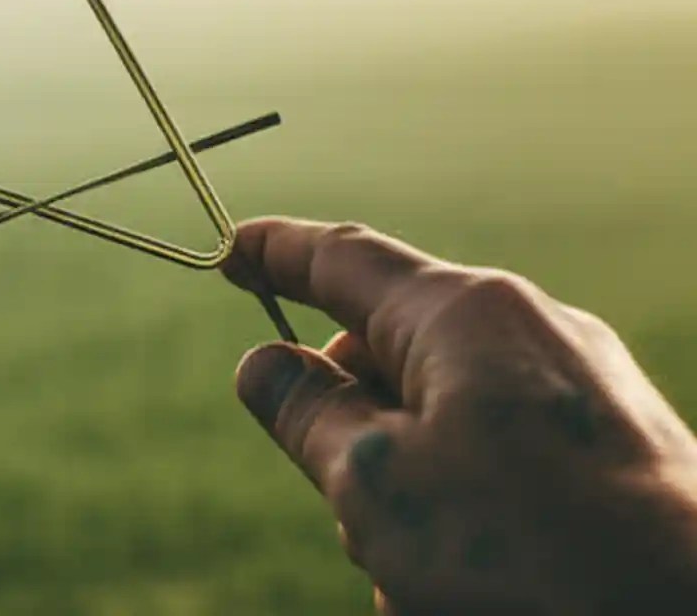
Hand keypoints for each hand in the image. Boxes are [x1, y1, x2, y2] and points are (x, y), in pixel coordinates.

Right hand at [223, 219, 696, 613]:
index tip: (229, 250)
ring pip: (439, 425)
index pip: (343, 259)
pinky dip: (462, 513)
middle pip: (389, 358)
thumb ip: (306, 412)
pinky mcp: (605, 447)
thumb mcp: (377, 482)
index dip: (275, 254)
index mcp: (465, 314)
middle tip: (344, 505)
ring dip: (406, 494)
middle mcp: (527, 332)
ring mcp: (575, 389)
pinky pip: (496, 462)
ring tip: (425, 573)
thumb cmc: (530, 549)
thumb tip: (261, 362)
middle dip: (349, 428)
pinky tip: (472, 583)